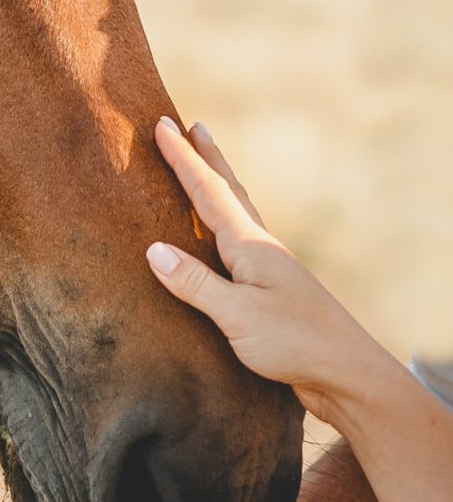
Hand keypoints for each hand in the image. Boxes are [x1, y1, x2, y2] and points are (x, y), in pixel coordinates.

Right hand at [146, 118, 393, 422]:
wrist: (347, 375)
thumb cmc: (295, 344)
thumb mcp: (238, 316)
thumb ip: (196, 283)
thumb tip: (153, 250)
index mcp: (250, 247)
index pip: (208, 193)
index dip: (183, 159)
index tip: (164, 125)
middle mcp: (261, 250)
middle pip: (229, 193)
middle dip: (207, 160)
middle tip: (192, 127)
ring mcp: (270, 271)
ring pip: (237, 216)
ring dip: (218, 188)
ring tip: (205, 168)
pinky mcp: (272, 294)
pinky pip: (239, 245)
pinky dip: (224, 226)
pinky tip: (222, 239)